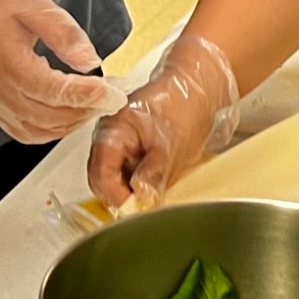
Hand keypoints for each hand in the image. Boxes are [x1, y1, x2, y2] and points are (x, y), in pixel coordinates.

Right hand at [0, 0, 125, 143]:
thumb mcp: (32, 3)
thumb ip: (64, 33)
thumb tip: (90, 61)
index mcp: (7, 63)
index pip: (53, 91)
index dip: (88, 96)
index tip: (115, 94)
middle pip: (50, 117)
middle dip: (87, 110)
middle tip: (113, 96)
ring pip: (40, 131)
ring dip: (72, 122)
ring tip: (94, 102)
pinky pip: (26, 133)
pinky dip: (52, 130)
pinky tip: (68, 113)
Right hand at [87, 34, 239, 209]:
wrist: (198, 88)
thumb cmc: (183, 105)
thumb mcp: (171, 146)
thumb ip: (152, 175)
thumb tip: (140, 198)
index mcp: (112, 132)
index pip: (100, 174)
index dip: (115, 196)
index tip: (134, 210)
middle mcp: (109, 138)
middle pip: (103, 180)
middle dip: (123, 196)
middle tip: (145, 207)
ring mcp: (120, 144)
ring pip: (116, 180)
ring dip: (133, 191)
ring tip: (155, 193)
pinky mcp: (132, 150)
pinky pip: (129, 174)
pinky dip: (140, 184)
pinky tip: (157, 184)